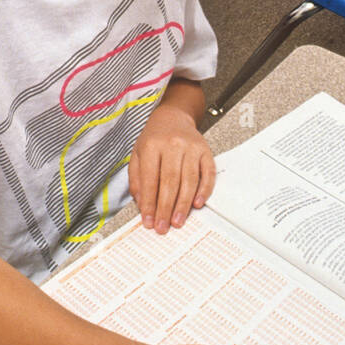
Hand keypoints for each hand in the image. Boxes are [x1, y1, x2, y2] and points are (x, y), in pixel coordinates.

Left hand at [129, 105, 214, 232]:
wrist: (173, 117)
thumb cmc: (154, 138)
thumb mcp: (137, 154)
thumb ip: (137, 178)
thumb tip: (142, 203)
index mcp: (152, 145)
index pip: (150, 179)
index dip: (149, 203)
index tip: (148, 221)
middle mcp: (173, 145)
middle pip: (170, 182)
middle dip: (166, 208)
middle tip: (163, 227)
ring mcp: (191, 147)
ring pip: (189, 180)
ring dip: (183, 204)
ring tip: (177, 221)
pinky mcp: (206, 151)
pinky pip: (207, 174)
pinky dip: (204, 190)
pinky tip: (197, 204)